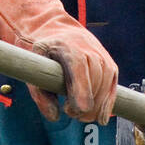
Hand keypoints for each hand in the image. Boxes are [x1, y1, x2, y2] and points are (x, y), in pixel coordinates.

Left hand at [0, 0, 117, 123]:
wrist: (54, 28)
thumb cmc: (42, 48)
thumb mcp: (32, 65)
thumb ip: (39, 92)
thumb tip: (55, 116)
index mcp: (69, 48)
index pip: (80, 73)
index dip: (80, 96)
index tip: (71, 110)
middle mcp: (90, 50)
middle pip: (95, 83)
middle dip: (85, 105)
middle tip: (70, 112)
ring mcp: (102, 56)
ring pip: (105, 86)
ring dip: (96, 106)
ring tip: (80, 114)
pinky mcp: (109, 63)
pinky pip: (113, 86)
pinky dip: (108, 103)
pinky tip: (101, 117)